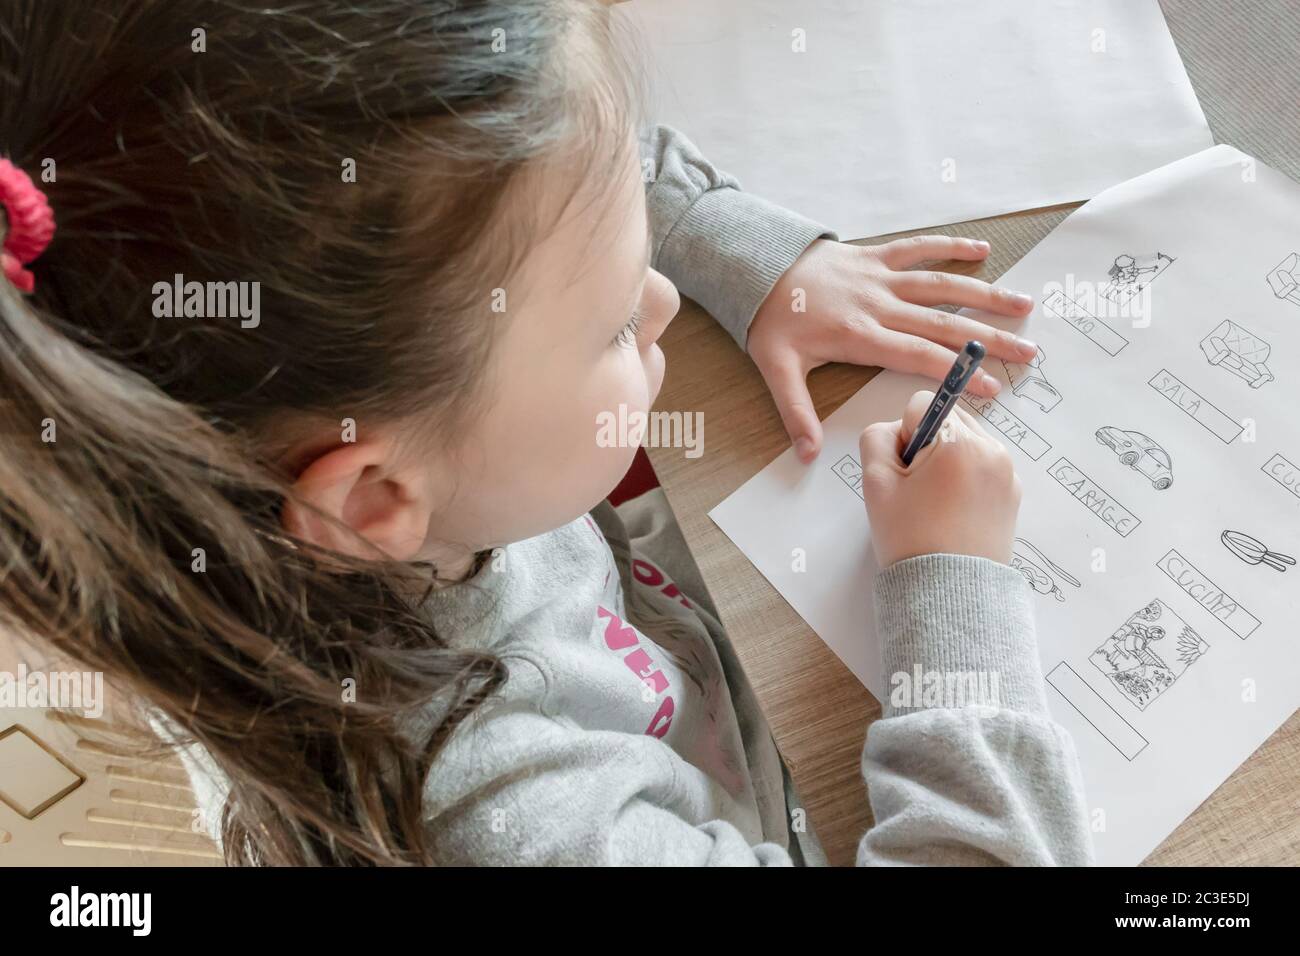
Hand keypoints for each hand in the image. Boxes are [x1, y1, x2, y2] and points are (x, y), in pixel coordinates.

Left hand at [748, 237, 1036, 462]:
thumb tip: (808, 455)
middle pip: (942, 324)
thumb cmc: (771, 321)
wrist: (756, 266)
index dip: (956, 374)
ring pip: (940, 285)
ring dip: (983, 294)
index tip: (989, 390)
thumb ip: (796, 413)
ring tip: (1023, 305)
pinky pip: (919, 248)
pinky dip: (950, 245)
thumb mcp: (776, 371)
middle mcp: (878, 304)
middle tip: (1027, 354)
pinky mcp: (877, 255)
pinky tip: (982, 249)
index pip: (918, 357)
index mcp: (860, 336)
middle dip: (987, 341)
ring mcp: (880, 277)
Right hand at [858, 390, 1020, 567]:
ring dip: (947, 457)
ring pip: (966, 440)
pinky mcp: (1014, 492)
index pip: (921, 404)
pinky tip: (953, 510)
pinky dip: (966, 476)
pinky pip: (984, 465)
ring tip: (935, 501)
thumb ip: (876, 439)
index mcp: (959, 442)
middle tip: (916, 487)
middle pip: (948, 417)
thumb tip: (897, 430)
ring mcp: (1008, 471)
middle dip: (928, 442)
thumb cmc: (910, 539)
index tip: (904, 471)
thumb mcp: (876, 484)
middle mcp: (992, 449)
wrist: (950, 595)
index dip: (902, 435)